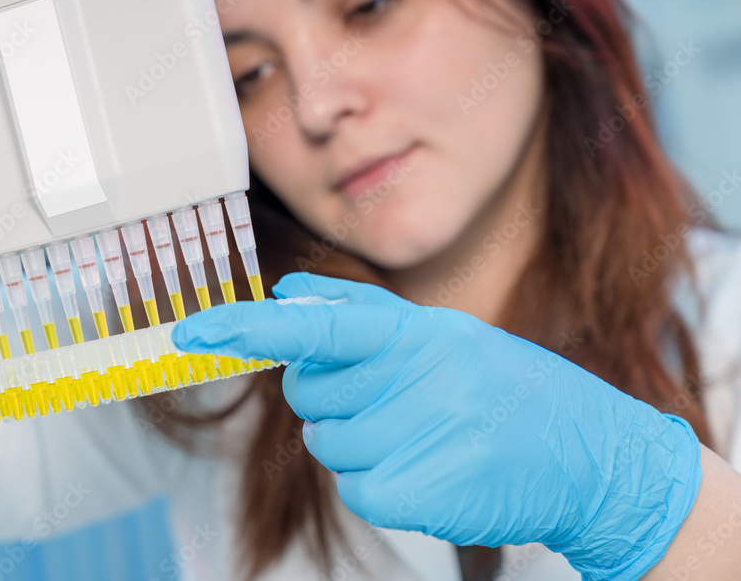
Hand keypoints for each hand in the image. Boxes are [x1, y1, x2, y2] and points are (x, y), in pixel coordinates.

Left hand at [171, 273, 701, 580]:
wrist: (590, 457)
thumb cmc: (505, 391)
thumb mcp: (443, 337)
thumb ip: (361, 316)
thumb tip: (285, 292)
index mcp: (421, 332)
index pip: (318, 326)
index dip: (248, 328)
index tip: (192, 332)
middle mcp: (421, 378)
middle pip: (309, 394)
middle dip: (333, 398)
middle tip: (395, 400)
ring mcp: (427, 436)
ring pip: (331, 444)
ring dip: (362, 444)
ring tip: (426, 434)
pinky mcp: (425, 491)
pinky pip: (357, 487)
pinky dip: (382, 483)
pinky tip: (432, 469)